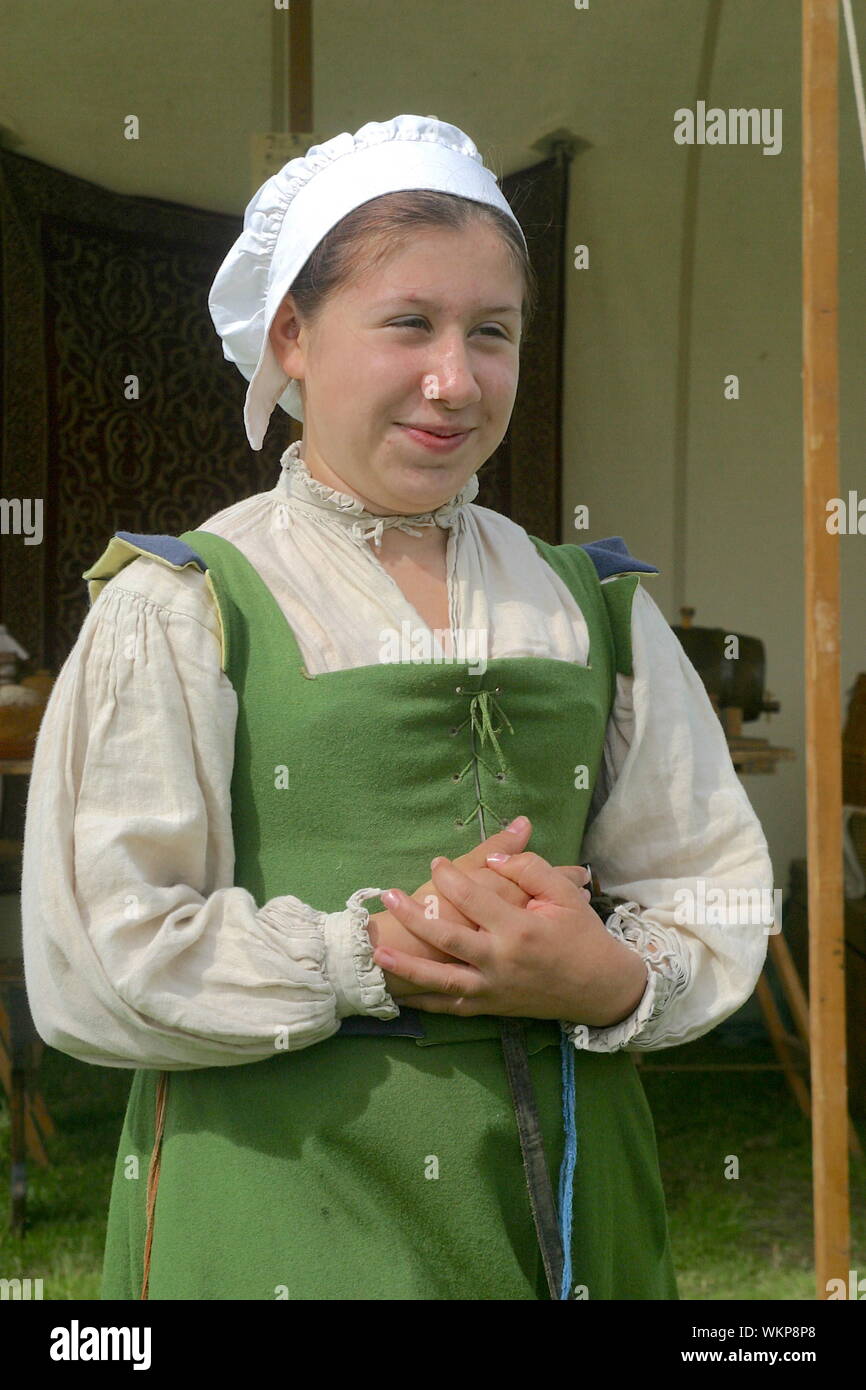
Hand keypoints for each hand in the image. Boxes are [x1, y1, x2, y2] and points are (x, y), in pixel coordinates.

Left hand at [366, 817, 589, 999]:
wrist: (600, 989)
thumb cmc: (582, 937)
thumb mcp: (564, 895)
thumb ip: (530, 870)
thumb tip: (493, 859)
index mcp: (519, 929)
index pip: (473, 898)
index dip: (450, 877)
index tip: (435, 863)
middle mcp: (501, 961)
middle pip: (446, 937)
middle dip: (413, 916)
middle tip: (389, 896)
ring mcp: (493, 988)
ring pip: (441, 979)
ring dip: (406, 966)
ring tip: (377, 952)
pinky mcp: (491, 1007)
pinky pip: (451, 1006)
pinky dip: (425, 1002)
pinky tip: (400, 993)